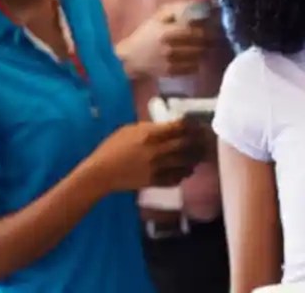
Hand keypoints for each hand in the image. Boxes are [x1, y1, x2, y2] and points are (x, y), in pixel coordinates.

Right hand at [85, 120, 205, 192]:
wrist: (100, 173)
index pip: (178, 127)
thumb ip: (149, 128)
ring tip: (201, 154)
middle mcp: (157, 151)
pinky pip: (176, 178)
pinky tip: (188, 170)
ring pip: (185, 162)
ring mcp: (157, 168)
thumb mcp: (129, 130)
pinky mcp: (154, 182)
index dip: (191, 125)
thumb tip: (166, 126)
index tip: (196, 123)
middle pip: (186, 144)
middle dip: (198, 140)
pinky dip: (184, 173)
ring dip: (195, 158)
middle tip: (205, 138)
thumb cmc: (112, 148)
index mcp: (150, 135)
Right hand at [117, 1, 219, 79]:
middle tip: (216, 37)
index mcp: (168, 31)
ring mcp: (172, 62)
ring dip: (206, 51)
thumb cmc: (144, 35)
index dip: (209, 29)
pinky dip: (198, 62)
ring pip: (200, 56)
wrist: (129, 59)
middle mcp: (172, 47)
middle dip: (211, 40)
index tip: (214, 26)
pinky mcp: (172, 73)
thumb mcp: (157, 17)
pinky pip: (194, 68)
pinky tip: (196, 58)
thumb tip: (198, 4)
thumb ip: (177, 9)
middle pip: (201, 44)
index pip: (197, 31)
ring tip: (207, 46)